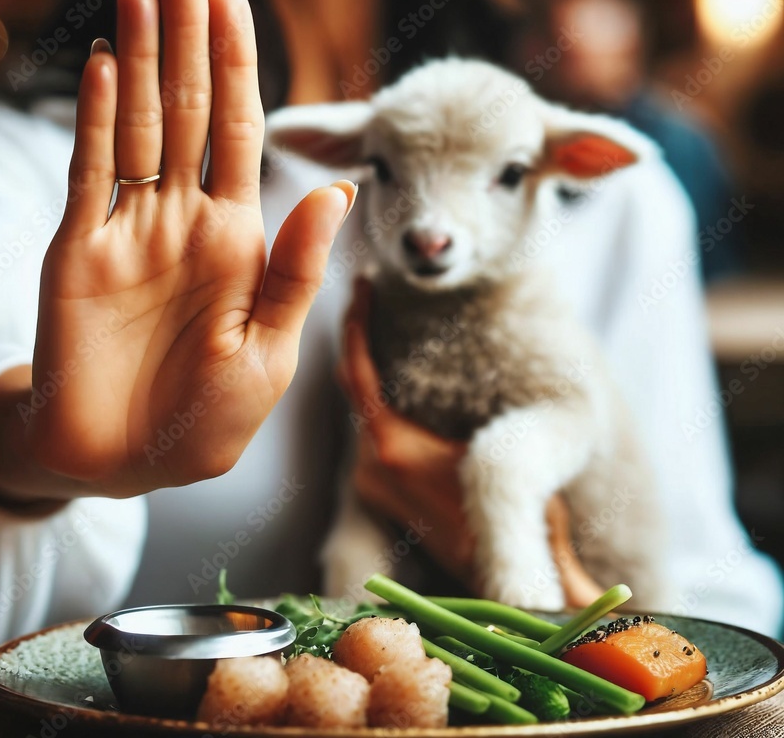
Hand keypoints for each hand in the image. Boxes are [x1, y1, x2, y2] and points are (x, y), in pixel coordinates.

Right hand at [0, 0, 355, 500]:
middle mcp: (182, 217)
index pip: (239, 129)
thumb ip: (297, 271)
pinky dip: (95, 118)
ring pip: (136, 122)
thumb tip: (338, 187)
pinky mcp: (76, 250)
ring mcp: (128, 228)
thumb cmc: (203, 420)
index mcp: (236, 236)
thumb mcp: (268, 354)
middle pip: (186, 106)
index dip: (237, 61)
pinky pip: (88, 172)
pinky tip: (104, 63)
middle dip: (184, 31)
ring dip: (139, 56)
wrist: (119, 463)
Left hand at [338, 277, 602, 606]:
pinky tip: (395, 381)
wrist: (508, 583)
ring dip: (372, 373)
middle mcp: (369, 463)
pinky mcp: (381, 492)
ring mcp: (371, 481)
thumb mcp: (497, 452)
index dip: (356, 325)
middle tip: (372, 294)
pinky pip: (373, 433)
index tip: (361, 285)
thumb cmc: (512, 516)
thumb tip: (462, 363)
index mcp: (389, 448)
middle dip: (362, 340)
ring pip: (364, 411)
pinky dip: (379, 402)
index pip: (357, 373)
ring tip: (385, 328)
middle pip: (355, 387)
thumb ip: (464, 417)